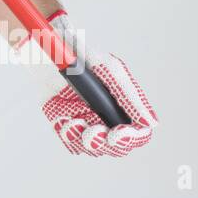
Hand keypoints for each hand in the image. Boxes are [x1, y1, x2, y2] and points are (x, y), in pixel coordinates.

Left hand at [34, 13, 157, 156]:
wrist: (45, 48)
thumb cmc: (80, 53)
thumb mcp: (108, 69)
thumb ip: (129, 95)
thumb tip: (152, 123)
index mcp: (122, 103)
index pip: (138, 132)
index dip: (133, 137)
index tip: (119, 132)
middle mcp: (106, 116)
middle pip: (118, 146)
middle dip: (109, 143)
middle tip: (97, 131)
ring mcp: (85, 121)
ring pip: (95, 148)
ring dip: (88, 141)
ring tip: (76, 124)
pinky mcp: (64, 124)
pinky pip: (71, 143)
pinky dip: (71, 137)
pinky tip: (67, 122)